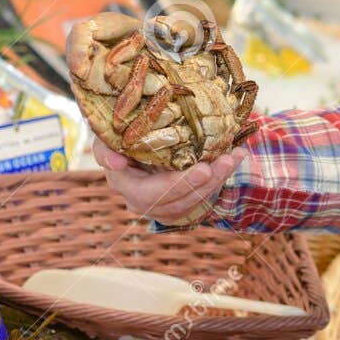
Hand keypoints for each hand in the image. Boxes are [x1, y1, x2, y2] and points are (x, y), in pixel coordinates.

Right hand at [92, 136, 240, 227]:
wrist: (127, 138)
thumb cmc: (115, 134)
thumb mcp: (104, 137)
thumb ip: (105, 150)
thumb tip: (115, 163)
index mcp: (123, 184)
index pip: (150, 193)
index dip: (176, 185)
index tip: (204, 170)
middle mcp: (141, 201)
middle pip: (177, 200)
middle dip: (204, 182)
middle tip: (225, 161)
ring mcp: (161, 204)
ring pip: (192, 201)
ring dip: (216, 180)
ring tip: (234, 157)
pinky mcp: (178, 200)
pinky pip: (200, 195)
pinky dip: (219, 177)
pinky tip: (235, 157)